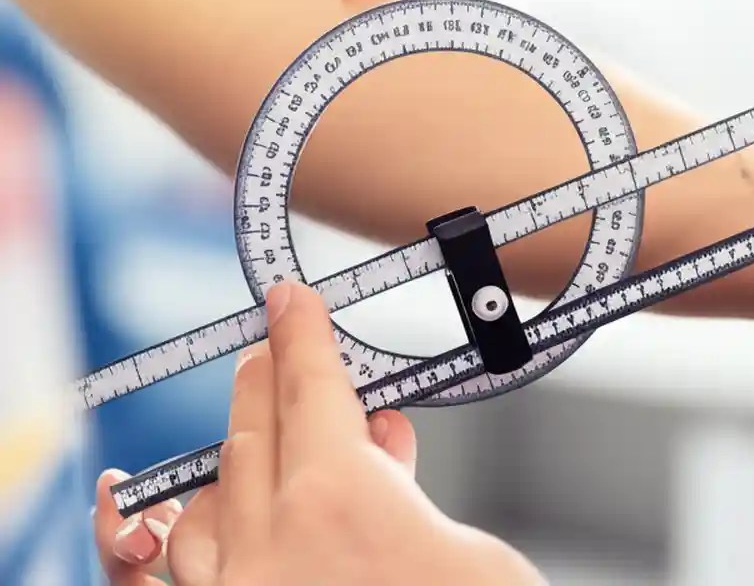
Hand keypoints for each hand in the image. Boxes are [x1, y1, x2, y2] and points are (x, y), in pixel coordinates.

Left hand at [93, 280, 543, 585]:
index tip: (289, 299)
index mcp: (338, 497)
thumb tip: (378, 444)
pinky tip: (192, 526)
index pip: (308, 381)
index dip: (300, 329)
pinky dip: (187, 541)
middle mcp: (268, 540)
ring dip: (234, 460)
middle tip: (275, 349)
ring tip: (264, 444)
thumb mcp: (471, 552)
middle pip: (250, 426)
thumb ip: (405, 490)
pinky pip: (179, 577)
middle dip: (265, 378)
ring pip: (205, 499)